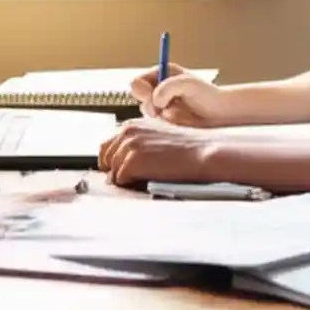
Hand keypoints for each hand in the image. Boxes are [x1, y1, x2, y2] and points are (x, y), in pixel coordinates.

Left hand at [97, 118, 215, 187]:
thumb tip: (124, 161)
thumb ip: (140, 142)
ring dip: (125, 179)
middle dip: (115, 170)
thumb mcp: (159, 135)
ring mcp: (128, 146)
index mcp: (132, 124)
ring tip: (142, 181)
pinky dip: (130, 185)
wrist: (203, 152)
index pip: (108, 145)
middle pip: (106, 159)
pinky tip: (145, 183)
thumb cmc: (188, 147)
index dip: (113, 160)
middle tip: (130, 180)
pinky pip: (120, 180)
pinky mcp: (132, 161)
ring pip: (113, 171)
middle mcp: (127, 131)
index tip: (120, 170)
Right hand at [130, 64, 229, 126]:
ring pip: (146, 112)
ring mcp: (160, 106)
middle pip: (138, 98)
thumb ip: (168, 88)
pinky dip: (164, 124)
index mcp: (162, 74)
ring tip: (177, 114)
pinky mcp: (164, 120)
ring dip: (158, 115)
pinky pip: (155, 124)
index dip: (141, 90)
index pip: (138, 82)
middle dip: (148, 104)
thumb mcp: (188, 84)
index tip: (150, 96)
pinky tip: (178, 121)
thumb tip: (155, 101)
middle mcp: (158, 89)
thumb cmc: (207, 95)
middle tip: (160, 110)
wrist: (219, 114)